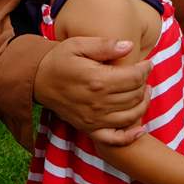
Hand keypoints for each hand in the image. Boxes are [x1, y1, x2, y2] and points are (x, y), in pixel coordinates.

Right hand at [34, 36, 150, 146]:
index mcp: (97, 79)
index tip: (146, 63)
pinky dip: (131, 136)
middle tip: (143, 75)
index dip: (145, 69)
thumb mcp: (78, 44)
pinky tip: (140, 129)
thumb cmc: (59, 59)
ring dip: (143, 104)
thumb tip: (129, 46)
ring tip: (144, 92)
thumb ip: (104, 45)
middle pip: (135, 95)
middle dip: (144, 83)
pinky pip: (115, 139)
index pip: (134, 77)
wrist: (37, 80)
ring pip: (131, 115)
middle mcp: (98, 102)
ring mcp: (94, 119)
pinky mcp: (89, 128)